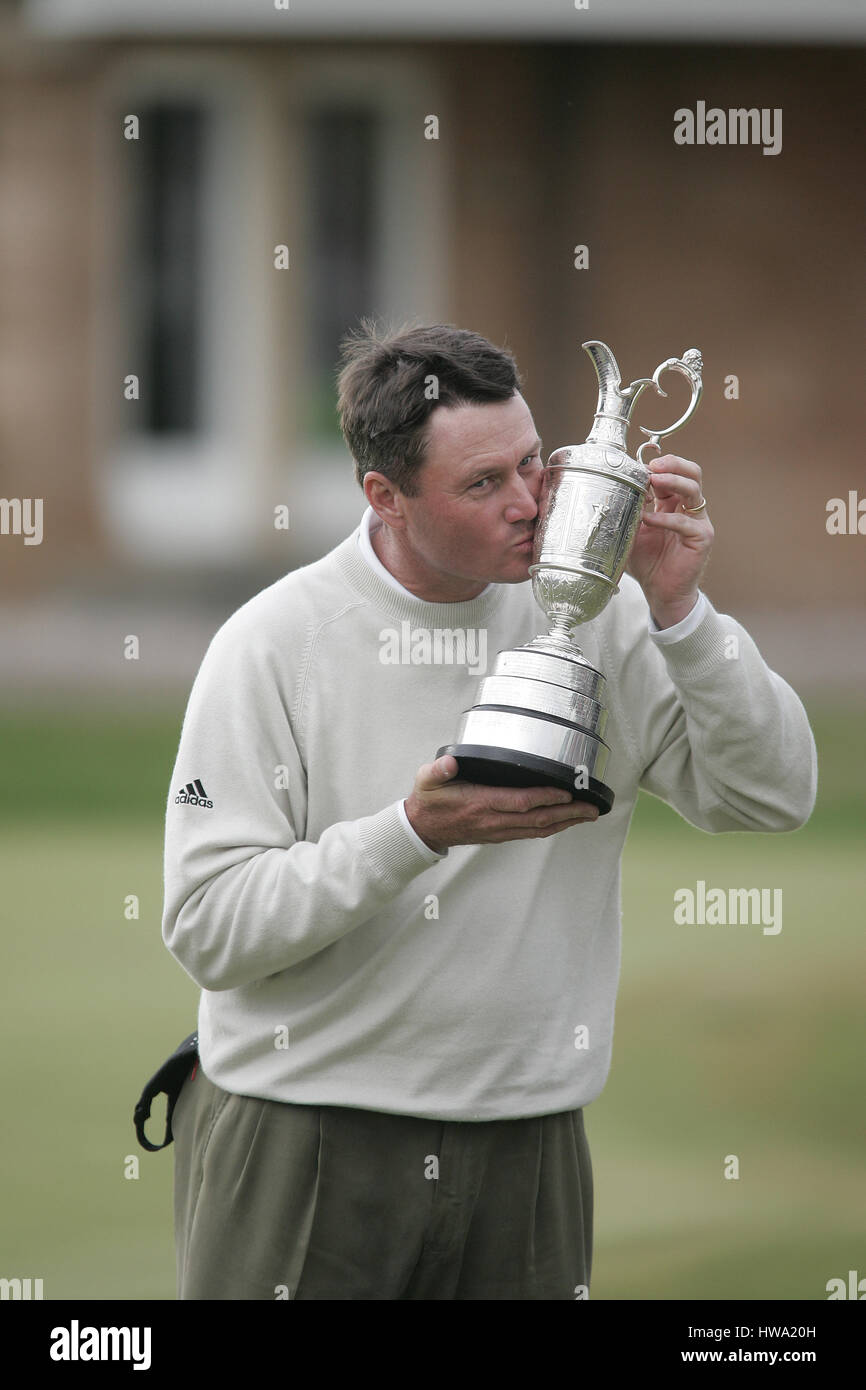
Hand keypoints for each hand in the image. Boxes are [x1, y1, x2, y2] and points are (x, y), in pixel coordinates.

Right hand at [405, 755, 598, 852]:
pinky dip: (552, 827)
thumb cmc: (429, 801)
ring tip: (588, 815)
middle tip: (592, 808)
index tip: (567, 792)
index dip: (546, 798)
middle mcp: (493, 820)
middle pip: (538, 819)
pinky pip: (531, 832)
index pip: (520, 802)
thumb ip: (439, 769)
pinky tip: (565, 822)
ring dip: (566, 823)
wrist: (423, 830)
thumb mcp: (427, 780)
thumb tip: (450, 761)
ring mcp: (499, 830)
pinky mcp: (500, 835)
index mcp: (480, 803)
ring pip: (538, 829)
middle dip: (569, 814)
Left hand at [626, 453, 713, 627]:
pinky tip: (649, 520)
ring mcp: (698, 521)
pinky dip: (666, 519)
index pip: (673, 473)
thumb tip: (618, 489)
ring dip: (672, 481)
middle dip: (672, 464)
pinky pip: (686, 522)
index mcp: (672, 503)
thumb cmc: (647, 562)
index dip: (658, 466)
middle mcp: (688, 508)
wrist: (659, 591)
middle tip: (653, 466)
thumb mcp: (632, 531)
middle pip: (691, 473)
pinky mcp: (702, 537)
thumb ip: (630, 511)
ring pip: (693, 489)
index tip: (639, 467)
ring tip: (653, 482)